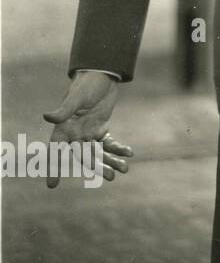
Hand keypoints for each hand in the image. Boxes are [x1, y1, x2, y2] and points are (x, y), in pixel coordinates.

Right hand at [42, 71, 131, 187]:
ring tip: (124, 169)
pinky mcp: (101, 130)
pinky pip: (109, 143)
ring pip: (98, 153)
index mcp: (63, 129)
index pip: (56, 151)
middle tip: (110, 177)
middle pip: (83, 156)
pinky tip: (129, 153)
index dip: (54, 167)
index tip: (52, 186)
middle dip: (96, 167)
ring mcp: (88, 134)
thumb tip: (47, 116)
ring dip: (110, 161)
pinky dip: (118, 149)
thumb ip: (64, 109)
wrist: (101, 77)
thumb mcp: (76, 97)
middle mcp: (74, 135)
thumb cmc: (85, 85)